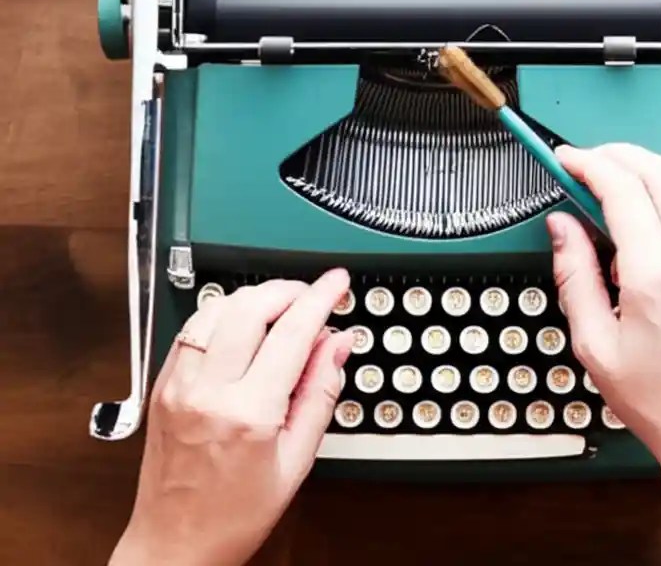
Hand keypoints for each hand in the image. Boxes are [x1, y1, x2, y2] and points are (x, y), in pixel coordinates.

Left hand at [111, 269, 354, 565]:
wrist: (175, 545)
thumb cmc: (235, 515)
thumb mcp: (297, 460)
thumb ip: (320, 393)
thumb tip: (338, 345)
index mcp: (248, 414)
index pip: (292, 333)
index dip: (320, 299)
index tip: (336, 283)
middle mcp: (207, 392)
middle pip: (249, 307)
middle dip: (286, 290)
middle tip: (311, 296)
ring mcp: (177, 386)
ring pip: (215, 309)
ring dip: (252, 298)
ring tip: (279, 311)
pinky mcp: (161, 386)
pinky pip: (192, 330)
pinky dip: (222, 317)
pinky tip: (242, 329)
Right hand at [547, 144, 660, 468]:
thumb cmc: (658, 400)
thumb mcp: (594, 343)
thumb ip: (574, 276)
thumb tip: (562, 227)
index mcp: (657, 274)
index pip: (623, 188)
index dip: (589, 164)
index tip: (566, 159)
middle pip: (659, 172)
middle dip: (618, 156)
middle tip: (585, 162)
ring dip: (644, 173)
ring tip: (608, 185)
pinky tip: (640, 220)